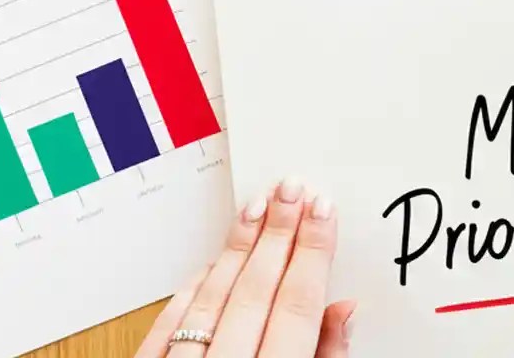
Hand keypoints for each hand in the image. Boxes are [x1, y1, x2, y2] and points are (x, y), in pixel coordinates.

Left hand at [135, 179, 355, 357]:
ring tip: (258, 205)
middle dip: (279, 233)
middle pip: (257, 290)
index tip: (324, 210)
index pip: (298, 304)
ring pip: (212, 297)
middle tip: (292, 189)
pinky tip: (212, 259)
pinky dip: (193, 289)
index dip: (314, 252)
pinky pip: (168, 323)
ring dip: (238, 247)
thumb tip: (344, 311)